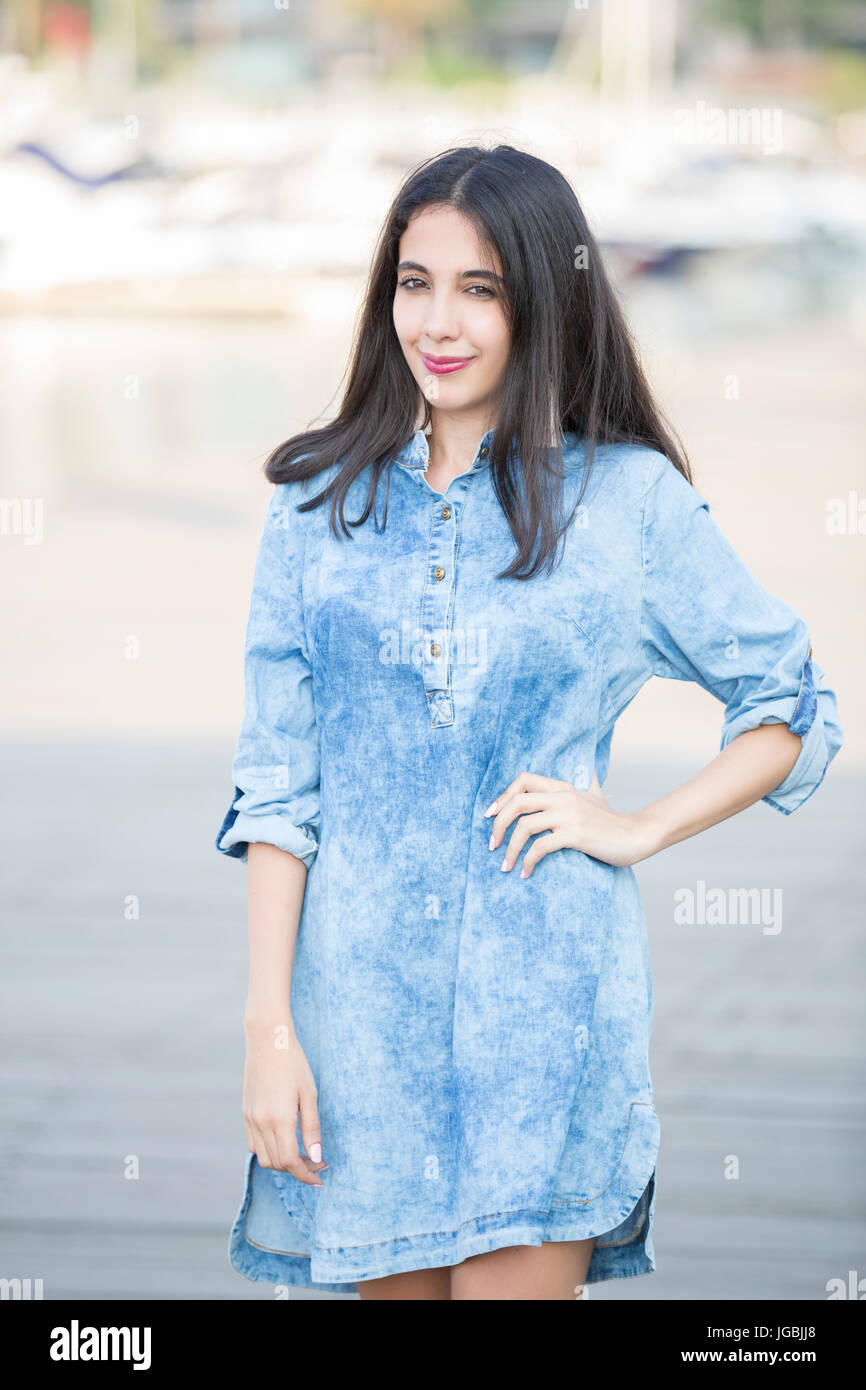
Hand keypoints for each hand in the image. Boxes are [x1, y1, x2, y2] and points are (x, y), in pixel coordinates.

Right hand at [242, 1023, 328, 1186]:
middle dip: (297, 1170)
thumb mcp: (310, 1094)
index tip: (320, 1179)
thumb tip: (317, 1157)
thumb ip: (312, 1128)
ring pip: (263, 1158)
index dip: (306, 1175)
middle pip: (277, 1164)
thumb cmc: (294, 1063)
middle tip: (316, 1162)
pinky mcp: (245, 1113)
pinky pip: (254, 1144)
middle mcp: (261, 1122)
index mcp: (279, 1118)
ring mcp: (250, 1119)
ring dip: (282, 1163)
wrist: (267, 1040)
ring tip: (302, 1152)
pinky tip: (284, 1139)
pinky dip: (269, 1150)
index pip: (291, 1161)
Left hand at [484, 770, 659, 876]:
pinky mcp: (575, 835)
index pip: (523, 779)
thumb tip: (583, 771)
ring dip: (509, 849)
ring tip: (505, 866)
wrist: (636, 836)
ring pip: (524, 827)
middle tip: (493, 845)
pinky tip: (526, 873)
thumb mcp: (594, 795)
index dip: (502, 796)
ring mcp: (569, 815)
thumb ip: (583, 784)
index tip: (491, 816)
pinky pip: (540, 847)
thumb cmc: (611, 822)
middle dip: (498, 825)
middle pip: (517, 803)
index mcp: (563, 787)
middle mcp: (563, 797)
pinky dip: (528, 861)